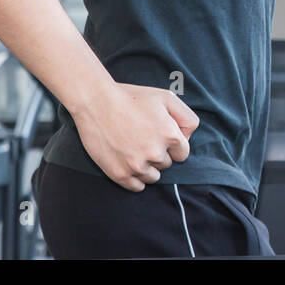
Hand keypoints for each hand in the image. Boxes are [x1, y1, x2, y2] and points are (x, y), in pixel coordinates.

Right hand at [72, 83, 198, 191]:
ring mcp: (136, 165)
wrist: (96, 102)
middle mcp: (155, 153)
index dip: (172, 145)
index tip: (159, 136)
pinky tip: (129, 163)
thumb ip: (186, 118)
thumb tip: (187, 137)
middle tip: (143, 138)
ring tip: (135, 149)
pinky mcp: (119, 174)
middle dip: (159, 154)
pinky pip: (137, 187)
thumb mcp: (166, 98)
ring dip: (148, 167)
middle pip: (166, 164)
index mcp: (170, 135)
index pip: (182, 154)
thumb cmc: (132, 97)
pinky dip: (136, 178)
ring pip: (153, 177)